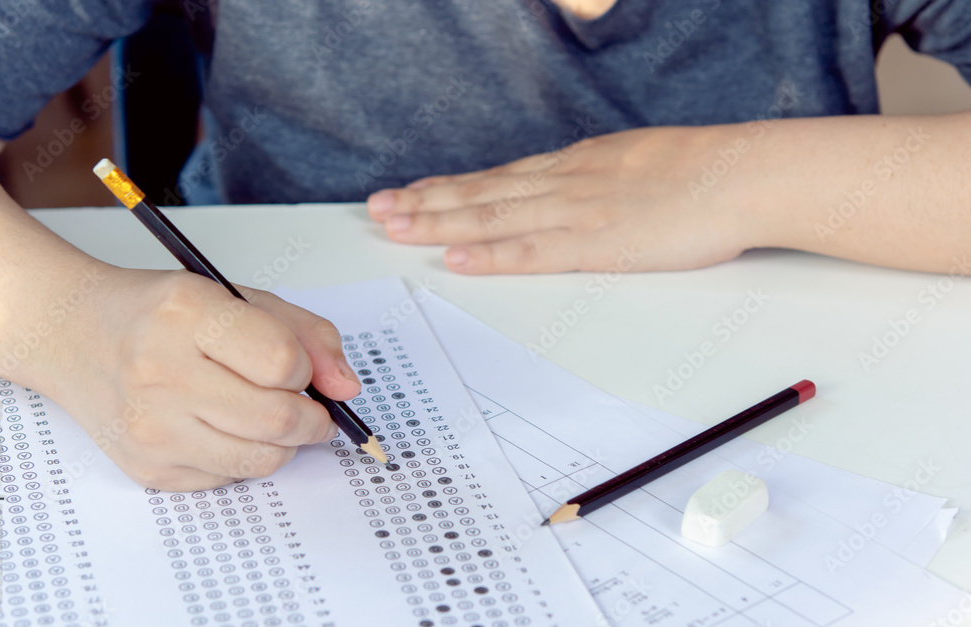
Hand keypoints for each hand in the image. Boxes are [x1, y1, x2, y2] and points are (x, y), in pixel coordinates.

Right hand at [45, 267, 359, 490]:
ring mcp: (150, 427)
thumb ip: (307, 335)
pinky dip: (244, 458)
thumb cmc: (161, 313)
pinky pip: (229, 479)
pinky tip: (223, 428)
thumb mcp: (239, 298)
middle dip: (313, 418)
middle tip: (312, 409)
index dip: (306, 369)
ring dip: (286, 443)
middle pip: (278, 419)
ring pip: (261, 459)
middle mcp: (161, 372)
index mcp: (189, 314)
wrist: (72, 335)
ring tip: (272, 417)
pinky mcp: (147, 468)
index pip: (281, 361)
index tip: (301, 369)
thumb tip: (348, 388)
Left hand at [366, 126, 760, 273]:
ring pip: (495, 217)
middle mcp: (564, 183)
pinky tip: (458, 259)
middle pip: (481, 193)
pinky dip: (492, 256)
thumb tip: (578, 188)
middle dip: (425, 203)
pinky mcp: (599, 245)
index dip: (449, 188)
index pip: (497, 178)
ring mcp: (577, 212)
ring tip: (394, 227)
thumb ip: (599, 178)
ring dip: (440, 224)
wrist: (742, 175)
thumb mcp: (637, 161)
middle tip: (377, 208)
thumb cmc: (702, 171)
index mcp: (575, 166)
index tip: (412, 193)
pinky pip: (534, 252)